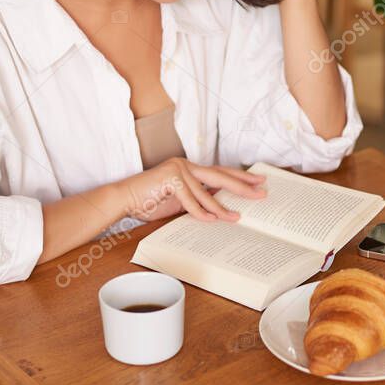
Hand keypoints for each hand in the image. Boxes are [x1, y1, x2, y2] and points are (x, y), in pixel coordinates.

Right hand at [122, 157, 266, 221]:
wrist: (124, 199)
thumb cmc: (150, 201)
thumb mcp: (180, 201)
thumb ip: (198, 199)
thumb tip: (222, 208)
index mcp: (190, 168)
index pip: (220, 171)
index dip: (240, 177)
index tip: (258, 181)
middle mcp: (186, 165)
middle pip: (220, 176)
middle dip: (242, 185)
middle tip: (261, 192)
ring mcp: (178, 169)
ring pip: (206, 192)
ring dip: (222, 207)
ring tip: (238, 217)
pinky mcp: (170, 178)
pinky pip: (190, 200)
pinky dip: (201, 212)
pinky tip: (212, 220)